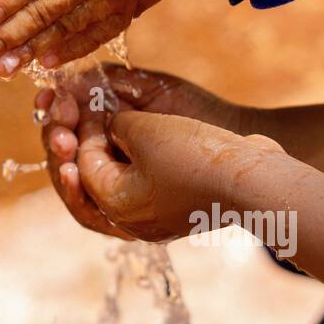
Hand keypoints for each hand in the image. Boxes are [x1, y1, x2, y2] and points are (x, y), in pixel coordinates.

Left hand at [40, 81, 283, 241]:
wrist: (257, 181)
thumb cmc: (198, 157)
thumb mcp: (144, 131)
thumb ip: (112, 126)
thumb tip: (105, 128)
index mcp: (115, 208)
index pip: (79, 165)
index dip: (78, 129)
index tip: (83, 101)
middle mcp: (130, 222)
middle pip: (84, 184)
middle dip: (72, 146)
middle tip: (65, 114)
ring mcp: (153, 218)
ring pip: (108, 185)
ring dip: (96, 152)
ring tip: (90, 125)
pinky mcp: (173, 207)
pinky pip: (136, 184)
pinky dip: (124, 160)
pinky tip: (122, 136)